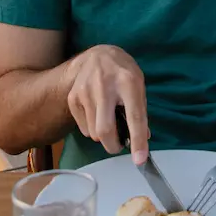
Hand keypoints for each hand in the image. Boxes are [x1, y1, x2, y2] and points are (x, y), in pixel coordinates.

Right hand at [65, 45, 148, 162]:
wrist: (98, 55)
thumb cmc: (123, 73)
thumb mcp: (138, 86)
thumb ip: (140, 113)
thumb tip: (143, 140)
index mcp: (128, 82)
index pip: (134, 117)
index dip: (137, 141)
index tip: (140, 160)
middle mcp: (104, 86)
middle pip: (105, 130)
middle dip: (113, 146)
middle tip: (119, 144)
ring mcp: (85, 91)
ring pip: (94, 133)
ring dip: (104, 136)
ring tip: (109, 120)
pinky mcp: (73, 97)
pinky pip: (83, 128)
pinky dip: (92, 129)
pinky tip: (97, 114)